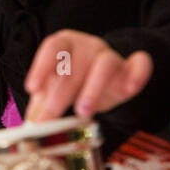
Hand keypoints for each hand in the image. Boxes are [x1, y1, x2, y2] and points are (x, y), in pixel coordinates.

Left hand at [24, 29, 152, 121]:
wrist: (108, 77)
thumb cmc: (75, 80)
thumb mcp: (55, 89)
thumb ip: (41, 103)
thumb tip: (29, 125)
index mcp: (65, 44)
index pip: (53, 48)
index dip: (41, 66)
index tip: (32, 88)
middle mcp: (88, 46)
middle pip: (75, 65)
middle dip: (61, 93)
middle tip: (51, 116)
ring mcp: (112, 55)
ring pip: (105, 64)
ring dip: (92, 89)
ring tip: (82, 112)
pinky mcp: (134, 67)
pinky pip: (140, 64)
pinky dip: (137, 74)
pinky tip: (129, 89)